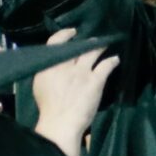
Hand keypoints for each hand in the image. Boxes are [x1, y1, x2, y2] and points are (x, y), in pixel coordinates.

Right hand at [29, 29, 116, 155]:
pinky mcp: (95, 81)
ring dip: (100, 47)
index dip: (65, 34)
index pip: (55, 42)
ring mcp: (81, 72)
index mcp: (48, 66)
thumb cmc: (48, 108)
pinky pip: (106, 65)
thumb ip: (47, 72)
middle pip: (77, 46)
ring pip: (93, 52)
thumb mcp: (40, 85)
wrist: (60, 122)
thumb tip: (55, 65)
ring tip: (105, 44)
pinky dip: (112, 61)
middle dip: (86, 41)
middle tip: (92, 40)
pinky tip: (115, 60)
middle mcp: (65, 65)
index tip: (72, 33)